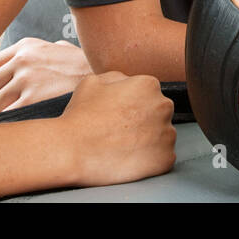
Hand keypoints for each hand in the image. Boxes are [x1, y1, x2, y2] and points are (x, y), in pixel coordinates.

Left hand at [0, 37, 91, 113]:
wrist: (99, 76)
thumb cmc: (83, 65)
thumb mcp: (61, 48)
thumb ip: (45, 48)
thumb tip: (44, 52)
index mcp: (26, 46)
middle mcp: (22, 59)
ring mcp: (26, 78)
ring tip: (8, 118)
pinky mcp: (32, 98)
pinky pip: (8, 113)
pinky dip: (7, 121)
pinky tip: (15, 123)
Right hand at [59, 71, 175, 185]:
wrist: (71, 150)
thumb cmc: (80, 116)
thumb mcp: (94, 81)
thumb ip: (119, 78)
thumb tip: (129, 82)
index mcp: (149, 85)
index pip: (149, 94)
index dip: (133, 107)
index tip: (118, 117)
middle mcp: (163, 106)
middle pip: (159, 114)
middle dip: (144, 122)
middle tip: (120, 133)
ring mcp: (167, 133)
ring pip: (163, 135)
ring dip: (149, 141)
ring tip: (123, 147)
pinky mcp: (165, 158)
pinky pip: (163, 158)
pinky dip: (150, 160)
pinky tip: (130, 159)